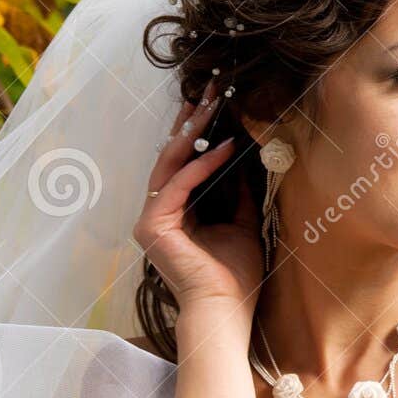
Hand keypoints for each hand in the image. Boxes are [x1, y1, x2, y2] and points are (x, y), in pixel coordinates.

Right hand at [132, 81, 263, 327]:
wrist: (226, 310)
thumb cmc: (236, 276)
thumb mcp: (243, 224)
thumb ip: (239, 194)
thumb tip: (246, 160)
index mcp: (178, 211)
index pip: (186, 162)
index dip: (200, 131)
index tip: (216, 101)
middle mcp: (159, 211)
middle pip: (174, 156)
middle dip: (193, 120)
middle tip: (209, 87)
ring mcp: (151, 218)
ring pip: (170, 164)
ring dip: (193, 133)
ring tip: (212, 104)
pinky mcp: (151, 226)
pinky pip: (178, 185)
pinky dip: (200, 166)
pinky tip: (223, 148)